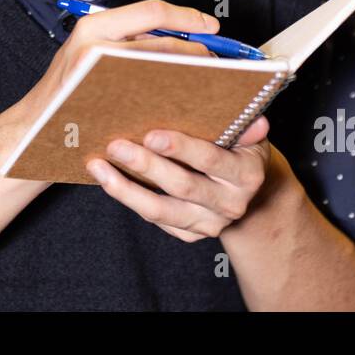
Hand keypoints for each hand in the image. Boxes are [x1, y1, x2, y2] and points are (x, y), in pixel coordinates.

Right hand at [0, 0, 219, 162]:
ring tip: (205, 86)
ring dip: (189, 78)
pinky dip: (173, 102)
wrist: (32, 132)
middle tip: (215, 65)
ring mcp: (97, 78)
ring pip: (160, 72)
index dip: (188, 17)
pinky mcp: (102, 109)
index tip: (212, 27)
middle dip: (196, 53)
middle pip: (163, 43)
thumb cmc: (69, 93)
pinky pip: (151, 102)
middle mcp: (93, 45)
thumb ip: (126, 41)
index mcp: (95, 26)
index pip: (152, 11)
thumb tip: (184, 38)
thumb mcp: (91, 55)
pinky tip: (184, 109)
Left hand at [85, 114, 272, 241]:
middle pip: (182, 186)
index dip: (181, 148)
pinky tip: (108, 179)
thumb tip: (257, 120)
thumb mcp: (249, 133)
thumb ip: (246, 124)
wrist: (252, 193)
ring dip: (125, 188)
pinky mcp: (191, 234)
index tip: (150, 135)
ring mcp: (210, 224)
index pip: (211, 160)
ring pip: (161, 210)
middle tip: (115, 146)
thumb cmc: (241, 149)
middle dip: (146, 165)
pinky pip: (156, 219)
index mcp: (247, 174)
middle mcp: (231, 204)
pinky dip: (129, 198)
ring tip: (98, 166)